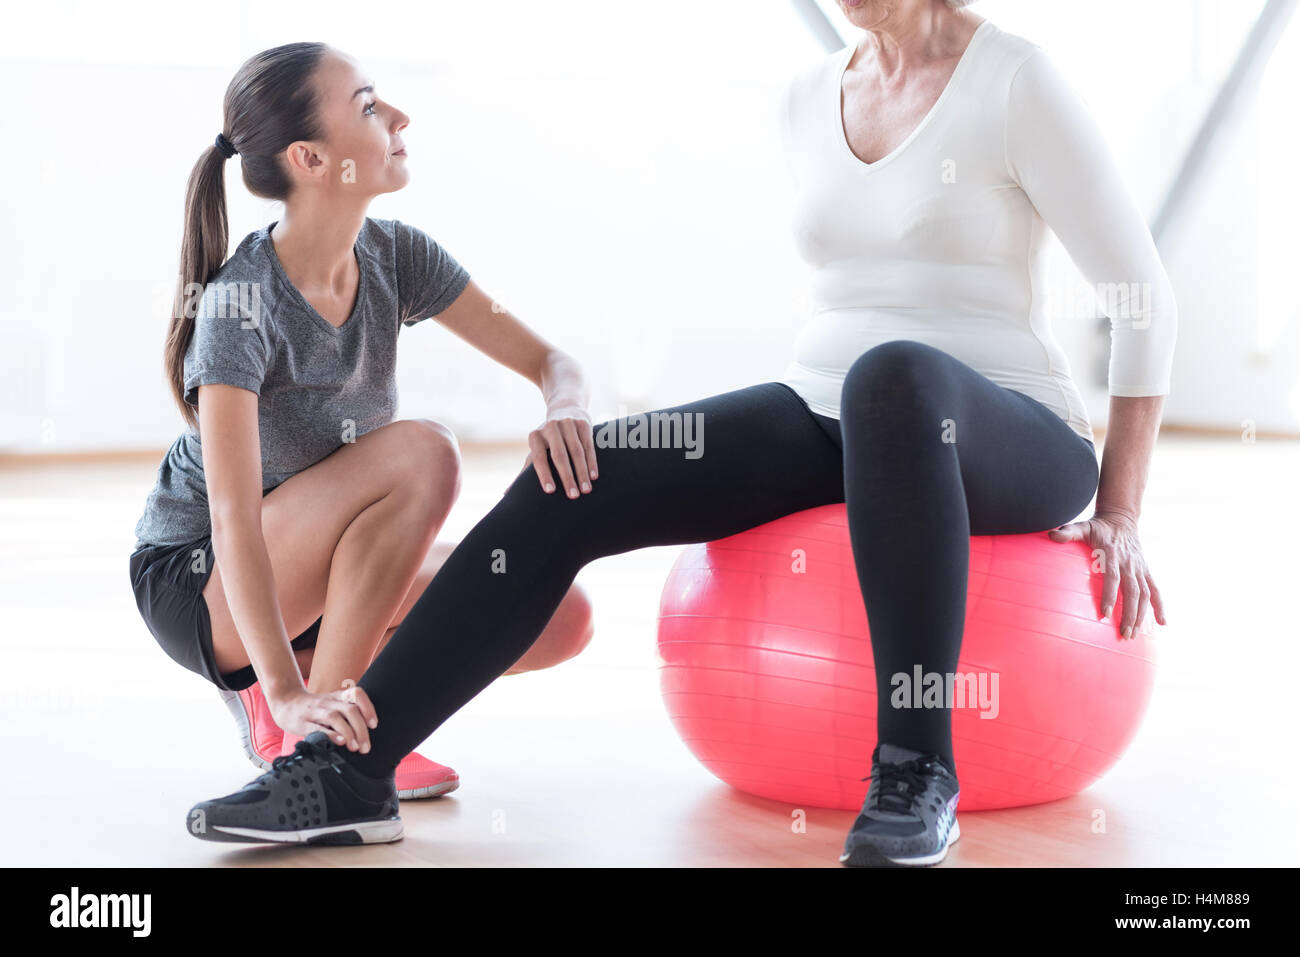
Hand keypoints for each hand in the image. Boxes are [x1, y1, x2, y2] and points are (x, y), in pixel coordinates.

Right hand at [266, 683, 377, 752]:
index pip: (357, 694)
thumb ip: (347, 714)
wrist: (285, 702)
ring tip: (355, 748)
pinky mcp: (302, 723)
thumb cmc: (315, 709)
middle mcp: (328, 702)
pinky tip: (340, 742)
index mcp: (337, 696)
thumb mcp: (332, 704)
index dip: (368, 707)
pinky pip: (317, 728)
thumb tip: (366, 736)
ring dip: (349, 733)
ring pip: (335, 718)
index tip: (374, 725)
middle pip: (350, 710)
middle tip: (366, 748)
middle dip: (361, 730)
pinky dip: (330, 735)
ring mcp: (315, 711)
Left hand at [527, 404, 597, 498]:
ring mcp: (567, 424)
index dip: (544, 474)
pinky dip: (592, 462)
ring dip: (582, 472)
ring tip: (586, 490)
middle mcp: (550, 428)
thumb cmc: (549, 438)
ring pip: (576, 452)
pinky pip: (588, 445)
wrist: (566, 406)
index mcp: (535, 436)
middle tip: (573, 496)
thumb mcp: (537, 447)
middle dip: (567, 477)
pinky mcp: (583, 423)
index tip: (550, 491)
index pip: (539, 457)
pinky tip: (594, 476)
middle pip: (559, 455)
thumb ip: (526, 468)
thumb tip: (506, 493)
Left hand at [1049, 511, 1165, 639]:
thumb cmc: (1097, 527)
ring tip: (1132, 635)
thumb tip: (1051, 535)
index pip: (1112, 577)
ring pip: (1144, 594)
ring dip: (1141, 615)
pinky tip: (1162, 623)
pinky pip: (1155, 590)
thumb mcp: (1082, 527)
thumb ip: (1068, 532)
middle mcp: (1129, 563)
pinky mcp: (1146, 571)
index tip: (1105, 614)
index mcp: (1112, 554)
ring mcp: (1139, 568)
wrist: (1121, 519)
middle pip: (1132, 591)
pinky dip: (1160, 606)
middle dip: (1129, 614)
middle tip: (1123, 635)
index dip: (1109, 595)